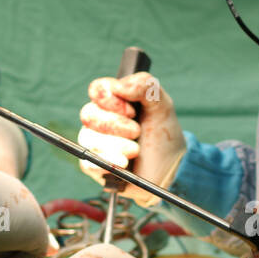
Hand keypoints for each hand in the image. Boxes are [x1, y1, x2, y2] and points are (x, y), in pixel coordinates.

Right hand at [78, 72, 185, 206]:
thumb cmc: (164, 136)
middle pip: (88, 114)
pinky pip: (88, 161)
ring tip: (136, 151)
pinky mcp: (94, 165)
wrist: (170, 171)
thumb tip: (116, 86)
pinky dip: (107, 161)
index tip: (133, 111)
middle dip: (116, 124)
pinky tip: (123, 164)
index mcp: (114, 101)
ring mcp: (95, 142)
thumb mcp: (162, 106)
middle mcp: (101, 120)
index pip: (97, 90)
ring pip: (88, 138)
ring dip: (116, 144)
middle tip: (137, 132)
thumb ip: (144, 86)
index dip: (112, 100)